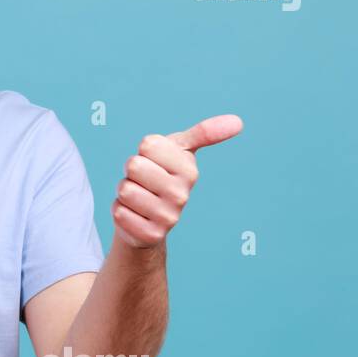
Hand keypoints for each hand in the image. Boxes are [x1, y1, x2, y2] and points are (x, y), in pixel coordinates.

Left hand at [111, 114, 242, 248]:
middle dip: (131, 172)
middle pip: (133, 166)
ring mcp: (168, 217)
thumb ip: (204, 133)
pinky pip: (119, 213)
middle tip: (143, 181)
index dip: (144, 151)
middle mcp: (182, 195)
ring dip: (124, 192)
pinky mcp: (151, 235)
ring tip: (139, 197)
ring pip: (125, 190)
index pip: (148, 144)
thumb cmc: (162, 175)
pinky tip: (135, 215)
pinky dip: (120, 211)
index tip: (154, 161)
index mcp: (189, 170)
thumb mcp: (180, 150)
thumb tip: (238, 121)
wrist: (149, 217)